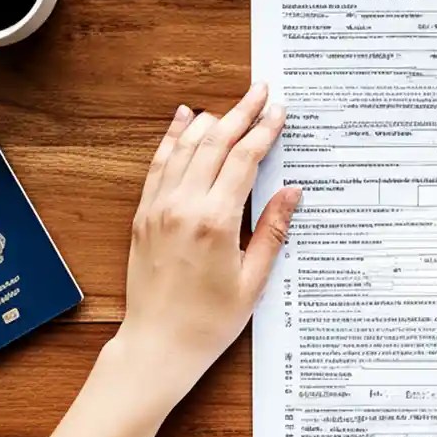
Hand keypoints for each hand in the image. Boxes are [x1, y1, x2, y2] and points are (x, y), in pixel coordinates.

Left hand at [107, 83, 299, 402]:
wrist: (158, 346)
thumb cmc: (209, 322)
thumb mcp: (253, 280)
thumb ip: (272, 230)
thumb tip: (292, 192)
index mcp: (215, 221)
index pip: (244, 160)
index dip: (264, 131)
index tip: (279, 111)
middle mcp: (183, 206)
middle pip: (216, 144)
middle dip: (242, 113)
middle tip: (261, 91)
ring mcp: (158, 208)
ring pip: (186, 148)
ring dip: (212, 121)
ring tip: (233, 103)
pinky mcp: (143, 216)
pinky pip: (159, 165)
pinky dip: (173, 139)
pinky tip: (185, 120)